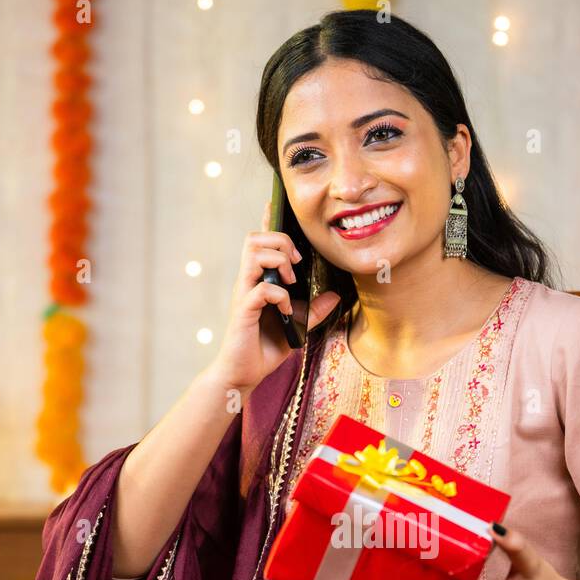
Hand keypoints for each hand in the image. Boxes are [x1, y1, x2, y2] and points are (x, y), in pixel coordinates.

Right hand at [208, 198, 340, 393]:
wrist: (243, 375)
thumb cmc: (265, 350)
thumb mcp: (297, 328)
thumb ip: (314, 311)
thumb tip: (336, 296)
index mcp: (258, 281)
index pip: (258, 243)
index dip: (266, 221)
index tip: (273, 204)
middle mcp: (247, 283)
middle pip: (254, 238)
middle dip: (279, 242)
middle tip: (296, 263)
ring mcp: (243, 295)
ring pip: (253, 254)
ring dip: (278, 261)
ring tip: (291, 282)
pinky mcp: (243, 312)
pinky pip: (261, 290)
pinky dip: (279, 296)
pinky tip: (286, 311)